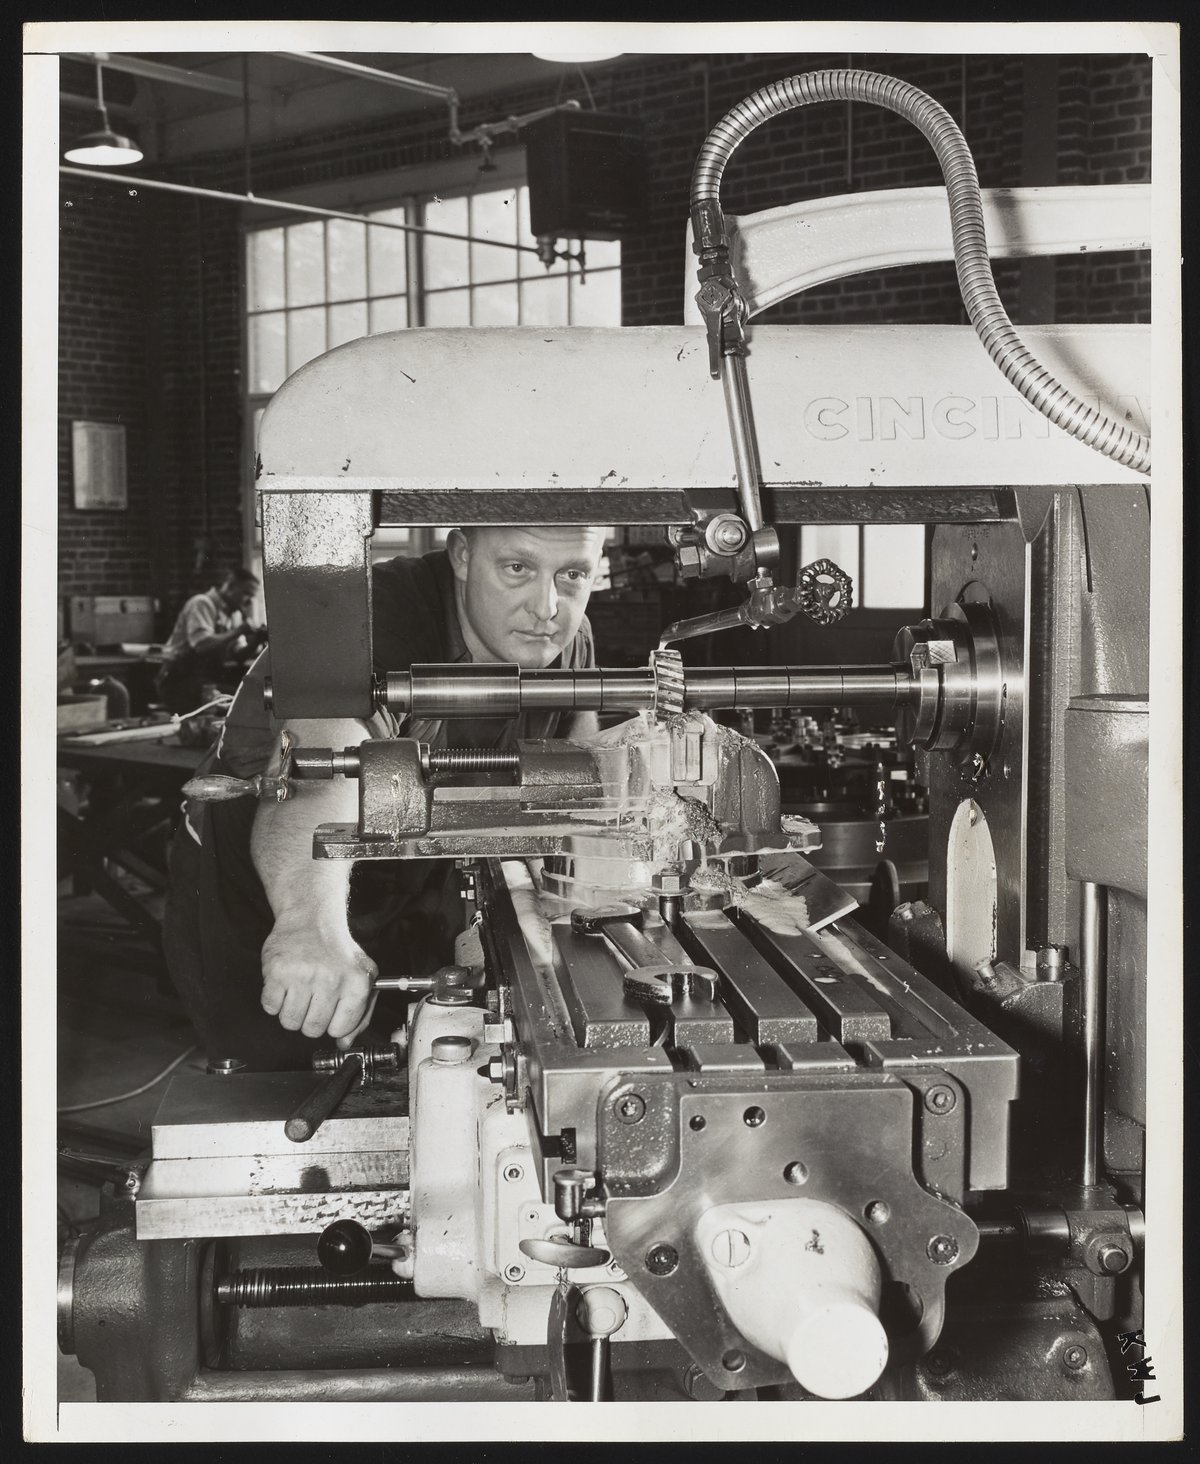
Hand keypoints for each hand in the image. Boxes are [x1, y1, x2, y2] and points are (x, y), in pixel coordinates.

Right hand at [260, 913, 377, 1042]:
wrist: (311, 919)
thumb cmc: (338, 951)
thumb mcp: (362, 977)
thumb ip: (360, 1014)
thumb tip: (344, 1043)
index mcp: (356, 983)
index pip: (340, 1029)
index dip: (333, 1022)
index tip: (331, 1008)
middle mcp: (331, 979)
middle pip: (313, 1030)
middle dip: (310, 1018)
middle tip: (313, 996)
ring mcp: (302, 976)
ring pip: (289, 1022)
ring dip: (291, 1011)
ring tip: (299, 989)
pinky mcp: (277, 972)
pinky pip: (270, 1008)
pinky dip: (274, 1000)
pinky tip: (286, 983)